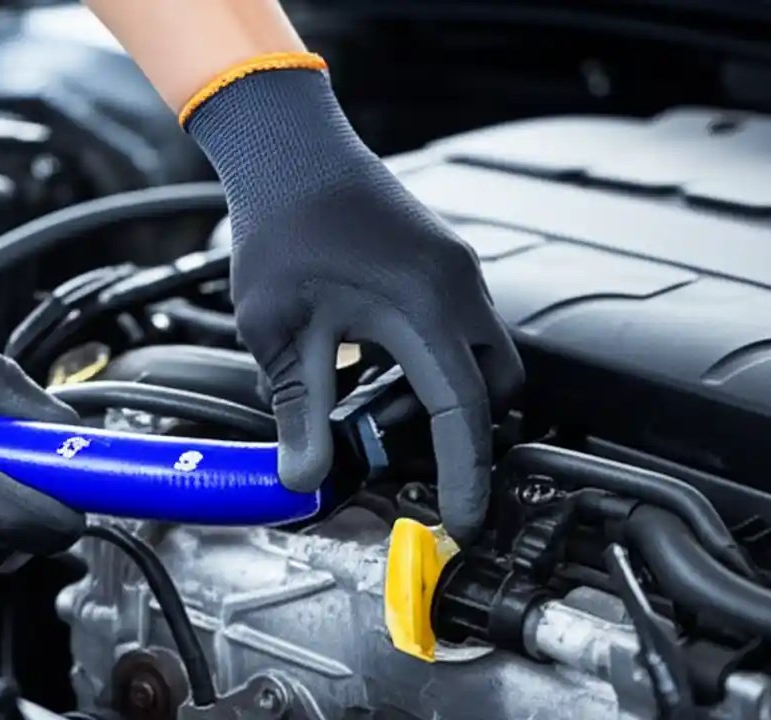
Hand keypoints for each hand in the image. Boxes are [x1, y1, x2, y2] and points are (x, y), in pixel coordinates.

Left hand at [187, 67, 522, 542]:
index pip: (462, 414)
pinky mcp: (443, 262)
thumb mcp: (277, 331)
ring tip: (369, 402)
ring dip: (442, 394)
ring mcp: (456, 271)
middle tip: (403, 454)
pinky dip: (430, 359)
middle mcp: (457, 289)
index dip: (464, 475)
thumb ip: (298, 409)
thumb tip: (306, 478)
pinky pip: (460, 326)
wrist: (290, 150)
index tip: (462, 519)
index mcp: (424, 310)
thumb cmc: (282, 227)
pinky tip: (369, 361)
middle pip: (492, 389)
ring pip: (481, 357)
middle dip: (462, 433)